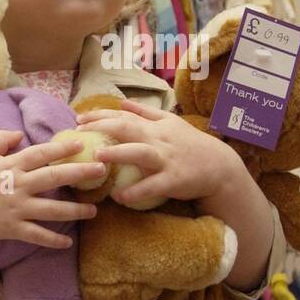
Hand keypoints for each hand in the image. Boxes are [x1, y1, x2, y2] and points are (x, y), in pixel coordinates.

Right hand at [0, 130, 105, 247]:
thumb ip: (0, 140)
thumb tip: (19, 133)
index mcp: (10, 165)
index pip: (42, 154)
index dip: (62, 148)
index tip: (81, 145)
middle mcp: (18, 186)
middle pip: (55, 178)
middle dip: (80, 173)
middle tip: (101, 171)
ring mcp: (15, 208)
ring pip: (52, 210)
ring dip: (75, 211)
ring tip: (93, 211)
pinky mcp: (10, 228)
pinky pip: (36, 235)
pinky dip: (52, 240)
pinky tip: (67, 243)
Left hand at [76, 98, 240, 206]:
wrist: (221, 167)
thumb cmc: (191, 145)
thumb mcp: (170, 123)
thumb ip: (145, 113)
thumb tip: (122, 103)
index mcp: (155, 126)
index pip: (124, 116)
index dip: (100, 115)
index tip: (78, 118)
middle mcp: (159, 139)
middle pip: (128, 128)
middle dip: (102, 127)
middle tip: (79, 132)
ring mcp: (167, 159)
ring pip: (140, 153)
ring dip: (118, 154)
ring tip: (97, 157)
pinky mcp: (174, 179)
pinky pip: (153, 185)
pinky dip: (136, 191)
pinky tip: (119, 197)